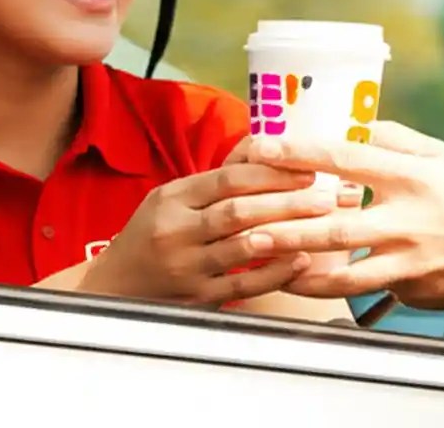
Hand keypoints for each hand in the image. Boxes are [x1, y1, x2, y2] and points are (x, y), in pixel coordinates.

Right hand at [81, 163, 361, 305]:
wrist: (114, 285)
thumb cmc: (153, 233)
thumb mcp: (172, 197)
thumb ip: (216, 178)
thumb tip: (264, 146)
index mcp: (173, 197)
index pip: (227, 179)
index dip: (270, 173)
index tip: (307, 171)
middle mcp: (177, 230)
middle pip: (239, 211)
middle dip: (289, 203)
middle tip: (328, 197)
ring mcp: (186, 266)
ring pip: (242, 247)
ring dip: (287, 235)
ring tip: (323, 226)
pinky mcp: (197, 297)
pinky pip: (243, 285)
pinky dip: (274, 273)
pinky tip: (300, 262)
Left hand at [245, 122, 443, 308]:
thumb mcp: (440, 154)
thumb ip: (393, 138)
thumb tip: (350, 121)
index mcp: (411, 176)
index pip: (346, 160)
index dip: (301, 153)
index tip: (262, 147)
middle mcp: (409, 219)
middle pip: (337, 225)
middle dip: (287, 227)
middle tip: (246, 225)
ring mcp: (410, 259)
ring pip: (345, 270)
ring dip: (298, 268)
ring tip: (260, 260)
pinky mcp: (412, 287)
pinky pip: (364, 288)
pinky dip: (327, 288)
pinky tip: (293, 282)